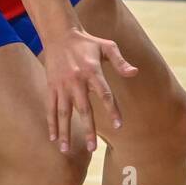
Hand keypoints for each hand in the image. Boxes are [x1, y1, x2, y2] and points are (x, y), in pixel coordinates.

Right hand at [43, 27, 138, 151]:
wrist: (60, 34)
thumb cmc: (87, 42)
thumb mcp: (107, 46)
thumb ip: (120, 61)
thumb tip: (134, 72)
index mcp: (92, 71)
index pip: (105, 94)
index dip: (112, 110)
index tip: (119, 125)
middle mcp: (77, 80)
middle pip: (84, 108)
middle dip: (88, 129)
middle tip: (92, 148)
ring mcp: (62, 85)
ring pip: (64, 112)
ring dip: (65, 131)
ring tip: (66, 150)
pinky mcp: (51, 86)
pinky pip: (51, 107)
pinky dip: (51, 123)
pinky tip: (53, 138)